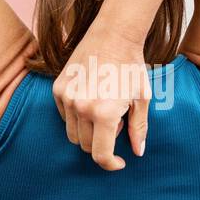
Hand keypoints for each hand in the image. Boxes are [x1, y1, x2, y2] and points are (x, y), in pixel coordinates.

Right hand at [52, 25, 150, 171]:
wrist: (113, 35)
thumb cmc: (132, 67)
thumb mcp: (141, 98)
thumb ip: (138, 129)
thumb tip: (137, 152)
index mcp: (105, 113)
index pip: (101, 155)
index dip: (110, 164)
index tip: (119, 162)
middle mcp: (81, 108)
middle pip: (86, 146)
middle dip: (102, 143)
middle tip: (116, 122)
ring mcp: (66, 97)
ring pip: (72, 133)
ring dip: (88, 131)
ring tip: (103, 110)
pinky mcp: (58, 88)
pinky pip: (63, 115)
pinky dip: (75, 116)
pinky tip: (90, 99)